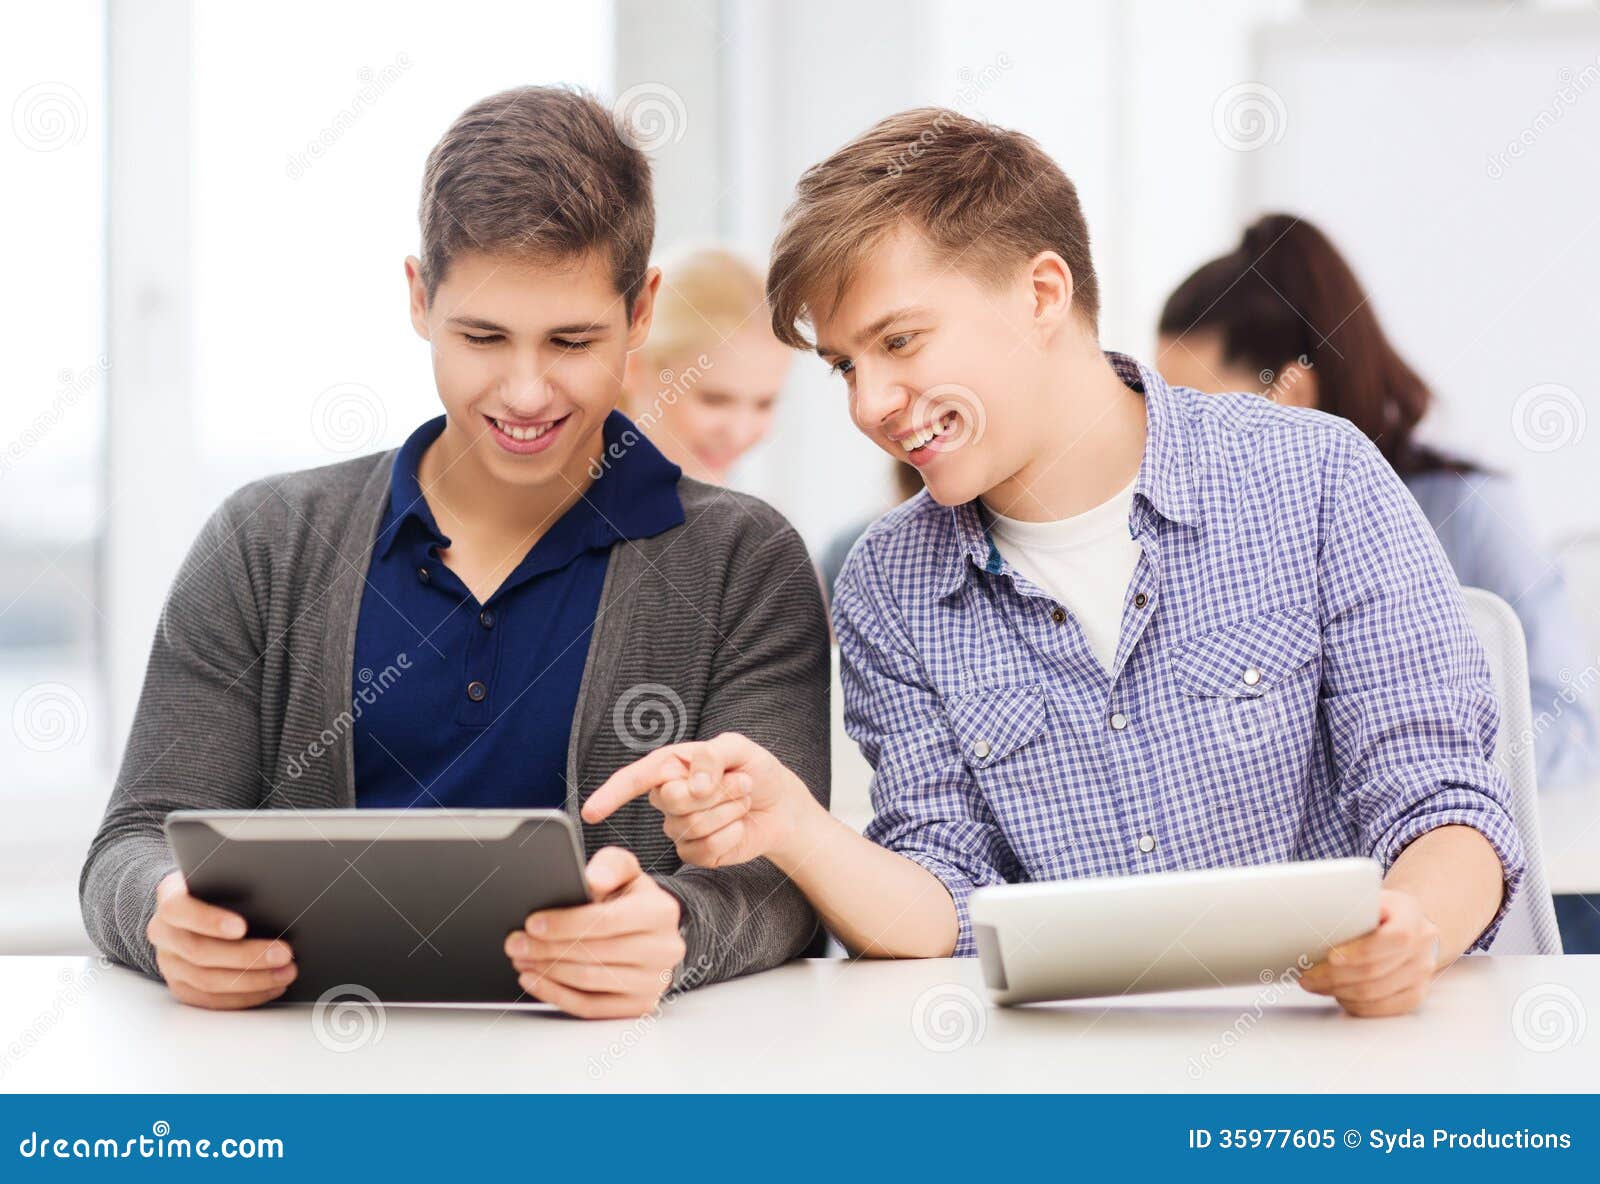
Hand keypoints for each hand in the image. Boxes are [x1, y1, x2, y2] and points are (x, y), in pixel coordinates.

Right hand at [147, 870, 297, 1008]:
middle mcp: (164, 932)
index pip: (179, 910)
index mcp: (170, 897)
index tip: (242, 927)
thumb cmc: (217, 890)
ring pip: (206, 981)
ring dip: (252, 981)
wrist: (194, 909)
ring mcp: (169, 962)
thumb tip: (277, 898)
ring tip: (285, 973)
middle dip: (247, 955)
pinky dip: (243, 997)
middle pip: (199, 951)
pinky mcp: (180, 986)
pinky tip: (270, 988)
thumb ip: (236, 884)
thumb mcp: (221, 878)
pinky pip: (209, 1000)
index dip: (209, 920)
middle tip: (284, 954)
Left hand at [506, 847, 683, 1018]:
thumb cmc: (630, 900)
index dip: (565, 924)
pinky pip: (591, 1007)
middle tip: (515, 943)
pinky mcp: (640, 1006)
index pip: (607, 921)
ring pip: (590, 982)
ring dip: (547, 971)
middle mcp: (664, 949)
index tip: (532, 923)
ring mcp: (654, 982)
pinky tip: (534, 980)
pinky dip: (556, 995)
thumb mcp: (625, 872)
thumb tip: (593, 879)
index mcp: (661, 911)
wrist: (650, 932)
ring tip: (521, 958)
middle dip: (547, 948)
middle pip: (595, 954)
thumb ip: (611, 866)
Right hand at [581, 732, 812, 867]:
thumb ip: (711, 757)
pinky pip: (705, 850)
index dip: (611, 795)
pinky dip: (731, 835)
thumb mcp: (739, 748)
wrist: (780, 805)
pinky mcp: (695, 852)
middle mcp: (668, 798)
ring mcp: (679, 827)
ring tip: (742, 801)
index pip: (633, 779)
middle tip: (742, 782)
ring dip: (729, 811)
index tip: (591, 812)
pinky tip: (739, 826)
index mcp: (670, 766)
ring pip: (693, 826)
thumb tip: (692, 785)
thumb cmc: (757, 771)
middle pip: (674, 801)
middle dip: (717, 792)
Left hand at [1298, 889, 1440, 1016]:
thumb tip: (1316, 913)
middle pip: (1376, 970)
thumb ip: (1350, 907)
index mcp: (1410, 914)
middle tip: (1308, 976)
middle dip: (1334, 976)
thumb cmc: (1377, 910)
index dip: (1360, 951)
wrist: (1405, 923)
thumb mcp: (1367, 898)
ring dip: (1339, 992)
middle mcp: (1422, 945)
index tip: (1330, 957)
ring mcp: (1422, 972)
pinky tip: (1338, 995)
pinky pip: (1382, 1008)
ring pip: (1375, 993)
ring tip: (1316, 985)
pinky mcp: (1415, 994)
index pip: (1393, 938)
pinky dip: (1355, 1005)